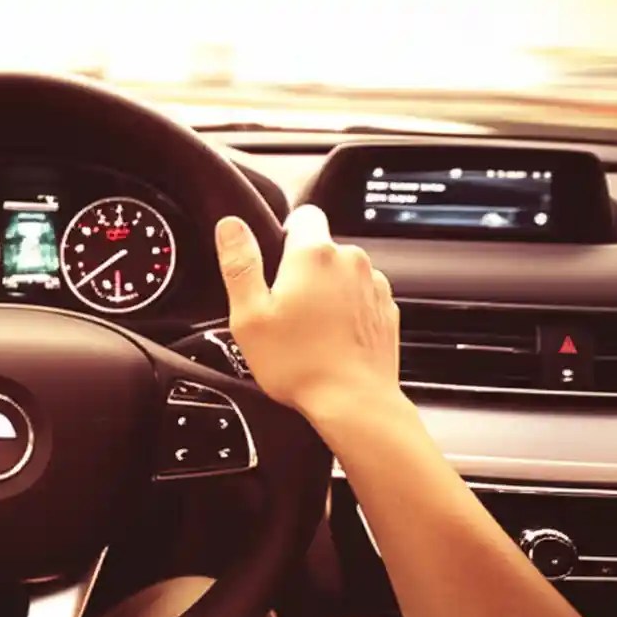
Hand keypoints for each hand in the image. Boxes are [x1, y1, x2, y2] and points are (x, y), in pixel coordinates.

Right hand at [214, 205, 400, 421]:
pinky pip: (359, 298)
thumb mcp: (250, 315)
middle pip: (320, 248)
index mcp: (313, 255)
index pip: (302, 214)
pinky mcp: (386, 309)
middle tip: (283, 309)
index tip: (274, 264)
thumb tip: (230, 226)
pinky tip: (330, 340)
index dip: (284, 234)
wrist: (352, 402)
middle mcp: (350, 261)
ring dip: (326, 292)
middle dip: (301, 271)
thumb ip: (240, 264)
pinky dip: (345, 312)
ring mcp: (374, 285)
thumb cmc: (299, 363)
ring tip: (308, 330)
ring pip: (341, 274)